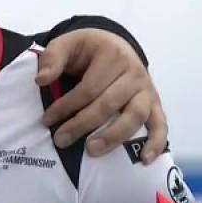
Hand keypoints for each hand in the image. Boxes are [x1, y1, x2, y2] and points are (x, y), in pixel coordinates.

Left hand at [35, 28, 166, 163]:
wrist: (116, 44)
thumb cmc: (88, 48)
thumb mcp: (67, 43)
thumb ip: (52, 58)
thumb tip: (41, 79)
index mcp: (112, 55)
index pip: (88, 87)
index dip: (67, 106)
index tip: (47, 120)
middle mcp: (134, 72)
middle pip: (109, 104)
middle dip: (82, 124)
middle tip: (61, 140)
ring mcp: (147, 89)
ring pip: (135, 115)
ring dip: (114, 136)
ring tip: (92, 151)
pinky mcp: (155, 103)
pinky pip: (160, 124)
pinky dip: (156, 142)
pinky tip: (146, 159)